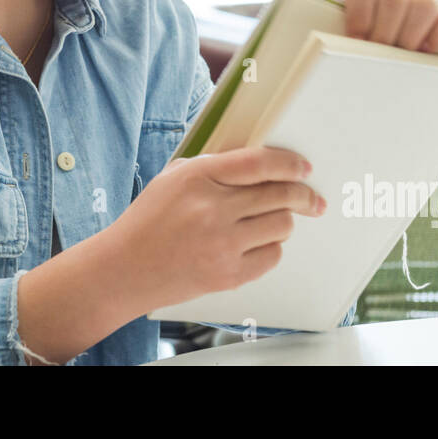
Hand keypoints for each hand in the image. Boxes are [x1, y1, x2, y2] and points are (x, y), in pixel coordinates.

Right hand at [111, 147, 324, 311]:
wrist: (124, 270)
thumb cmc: (148, 220)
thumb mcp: (173, 178)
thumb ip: (213, 167)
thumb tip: (260, 163)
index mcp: (197, 177)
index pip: (259, 163)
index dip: (289, 164)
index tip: (304, 167)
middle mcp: (212, 209)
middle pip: (280, 195)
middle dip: (303, 195)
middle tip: (312, 198)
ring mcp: (222, 244)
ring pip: (282, 225)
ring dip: (283, 220)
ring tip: (273, 220)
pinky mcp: (228, 275)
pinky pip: (272, 255)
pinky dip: (270, 247)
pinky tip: (256, 243)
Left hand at [314, 0, 437, 53]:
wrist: (384, 78)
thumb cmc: (356, 47)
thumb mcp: (335, 22)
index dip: (359, 14)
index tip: (355, 39)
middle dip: (384, 30)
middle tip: (378, 51)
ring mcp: (429, 2)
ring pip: (424, 3)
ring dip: (410, 34)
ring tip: (401, 55)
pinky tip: (428, 50)